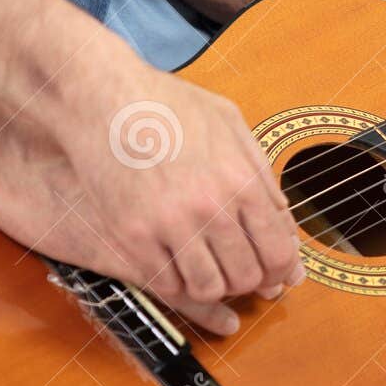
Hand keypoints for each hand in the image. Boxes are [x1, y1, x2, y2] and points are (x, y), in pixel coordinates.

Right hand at [0, 45, 304, 337]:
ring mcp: (170, 225)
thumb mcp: (229, 122)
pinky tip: (177, 264)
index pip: (278, 252)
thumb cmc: (166, 104)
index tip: (275, 274)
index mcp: (241, 180)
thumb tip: (283, 220)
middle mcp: (210, 208)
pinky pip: (166, 283)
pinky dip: (177, 280)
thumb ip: (260, 172)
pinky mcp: (133, 236)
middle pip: (247, 276)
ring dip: (214, 284)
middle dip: (250, 282)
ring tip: (209, 270)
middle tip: (241, 274)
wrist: (102, 98)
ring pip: (208, 286)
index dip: (281, 271)